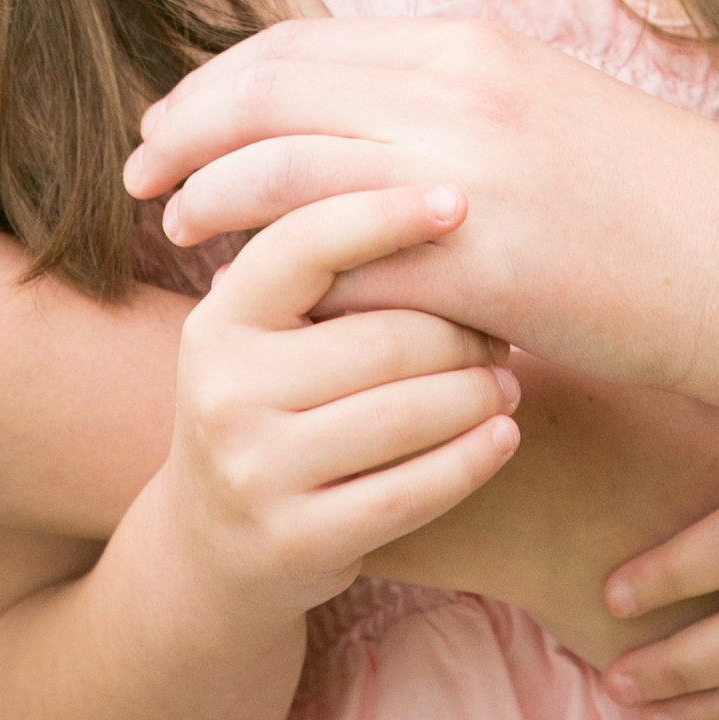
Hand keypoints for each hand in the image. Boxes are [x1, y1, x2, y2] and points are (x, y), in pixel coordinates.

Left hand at [129, 17, 718, 406]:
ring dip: (211, 196)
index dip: (218, 83)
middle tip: (137, 170)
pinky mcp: (475, 259)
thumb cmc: (656, 206)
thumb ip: (453, 107)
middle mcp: (457, 88)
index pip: (300, 43)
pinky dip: (284, 274)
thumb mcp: (545, 114)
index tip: (173, 119)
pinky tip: (259, 297)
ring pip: (283, 166)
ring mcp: (462, 171)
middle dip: (186, 129)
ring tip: (169, 225)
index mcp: (471, 46)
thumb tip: (360, 123)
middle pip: (268, 90)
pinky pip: (341, 260)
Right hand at [167, 181, 520, 621]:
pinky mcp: (298, 542)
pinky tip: (503, 434)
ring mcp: (256, 473)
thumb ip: (314, 269)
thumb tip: (424, 170)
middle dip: (461, 329)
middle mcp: (225, 392)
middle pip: (383, 337)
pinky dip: (473, 457)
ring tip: (507, 379)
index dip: (384, 214)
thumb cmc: (270, 408)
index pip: (304, 245)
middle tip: (505, 326)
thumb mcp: (261, 335)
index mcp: (220, 322)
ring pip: (407, 414)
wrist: (211, 549)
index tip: (459, 197)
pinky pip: (413, 490)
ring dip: (478, 393)